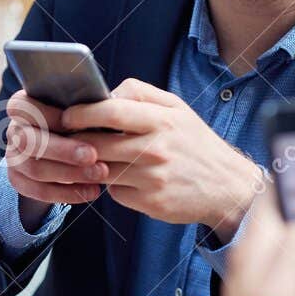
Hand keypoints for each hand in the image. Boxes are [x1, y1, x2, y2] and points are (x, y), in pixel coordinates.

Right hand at [2, 89, 107, 224]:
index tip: (76, 123)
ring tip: (100, 174)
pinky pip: (39, 192)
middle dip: (63, 150)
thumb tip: (105, 110)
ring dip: (70, 173)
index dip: (47, 115)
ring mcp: (13, 158)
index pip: (21, 106)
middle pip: (28, 140)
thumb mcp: (77, 112)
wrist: (62, 152)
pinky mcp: (19, 181)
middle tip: (93, 155)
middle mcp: (13, 132)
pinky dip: (67, 193)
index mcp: (23, 108)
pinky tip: (91, 191)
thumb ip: (82, 110)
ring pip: (35, 169)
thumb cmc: (75, 124)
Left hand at [60, 78, 263, 237]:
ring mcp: (151, 178)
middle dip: (76, 141)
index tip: (68, 116)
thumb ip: (140, 94)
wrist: (226, 186)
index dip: (81, 113)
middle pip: (96, 143)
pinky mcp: (148, 202)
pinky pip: (113, 192)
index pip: (110, 111)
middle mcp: (155, 149)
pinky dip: (112, 185)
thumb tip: (106, 93)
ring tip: (96, 157)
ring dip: (91, 164)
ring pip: (100, 169)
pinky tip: (125, 179)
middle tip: (69, 139)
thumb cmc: (195, 144)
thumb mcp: (177, 108)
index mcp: (162, 120)